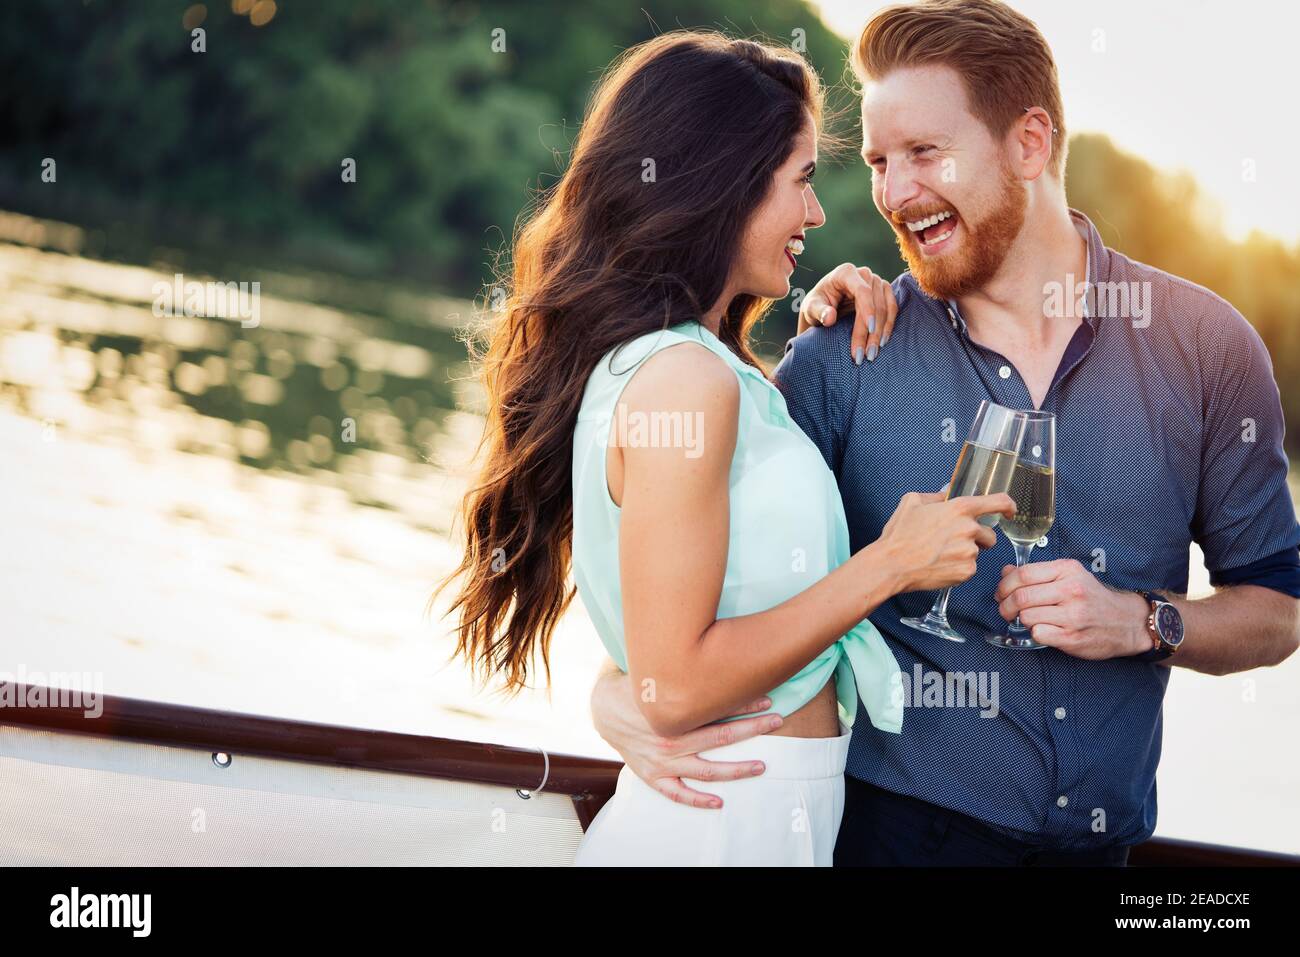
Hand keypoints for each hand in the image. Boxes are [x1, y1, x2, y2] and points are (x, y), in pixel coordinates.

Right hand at [589, 669, 781, 808]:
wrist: (600, 709)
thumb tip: (702, 632)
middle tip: (776, 721)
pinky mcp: (652, 776)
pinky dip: (698, 800)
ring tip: (762, 766)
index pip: (715, 708)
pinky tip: (719, 803)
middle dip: (751, 729)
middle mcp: (670, 740)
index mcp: (671, 712)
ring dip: (736, 769)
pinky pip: (677, 793)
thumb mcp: (652, 669)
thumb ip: (677, 662)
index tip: (767, 696)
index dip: (743, 702)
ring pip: (706, 770)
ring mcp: (662, 762)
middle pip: (719, 737)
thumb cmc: (633, 685)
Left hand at [797, 262, 897, 364]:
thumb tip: (830, 318)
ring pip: (886, 307)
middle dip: (872, 330)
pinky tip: (882, 342)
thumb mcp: (811, 308)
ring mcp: (876, 282)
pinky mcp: (884, 292)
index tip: (869, 330)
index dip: (868, 310)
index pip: (862, 291)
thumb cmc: (816, 305)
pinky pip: (892, 308)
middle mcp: (864, 274)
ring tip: (873, 352)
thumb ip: (819, 312)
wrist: (823, 307)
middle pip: (875, 302)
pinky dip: (888, 326)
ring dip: (882, 331)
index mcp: (845, 273)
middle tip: (866, 354)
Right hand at [875, 490, 1015, 592]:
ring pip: (978, 552)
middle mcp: (969, 529)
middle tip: (954, 542)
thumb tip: (945, 496)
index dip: (1009, 506)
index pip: (998, 502)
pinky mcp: (966, 572)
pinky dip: (958, 568)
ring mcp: (969, 552)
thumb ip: (935, 496)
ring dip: (965, 553)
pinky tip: (940, 565)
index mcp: (959, 508)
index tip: (1010, 511)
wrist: (891, 565)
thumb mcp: (912, 502)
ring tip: (941, 554)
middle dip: (977, 538)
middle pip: (990, 535)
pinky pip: (969, 569)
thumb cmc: (899, 535)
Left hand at [995, 559, 1150, 658]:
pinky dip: (1033, 632)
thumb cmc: (1093, 598)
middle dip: (1005, 605)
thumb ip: (1037, 573)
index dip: (1004, 585)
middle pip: (1021, 597)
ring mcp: (1072, 615)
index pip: (1023, 574)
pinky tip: (1041, 629)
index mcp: (1067, 570)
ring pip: (1027, 616)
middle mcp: (1071, 590)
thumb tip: (1006, 572)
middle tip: (1005, 610)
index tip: (1001, 593)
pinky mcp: (1072, 637)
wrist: (1127, 621)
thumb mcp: (1070, 576)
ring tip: (1025, 620)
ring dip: (1019, 620)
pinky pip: (1038, 634)